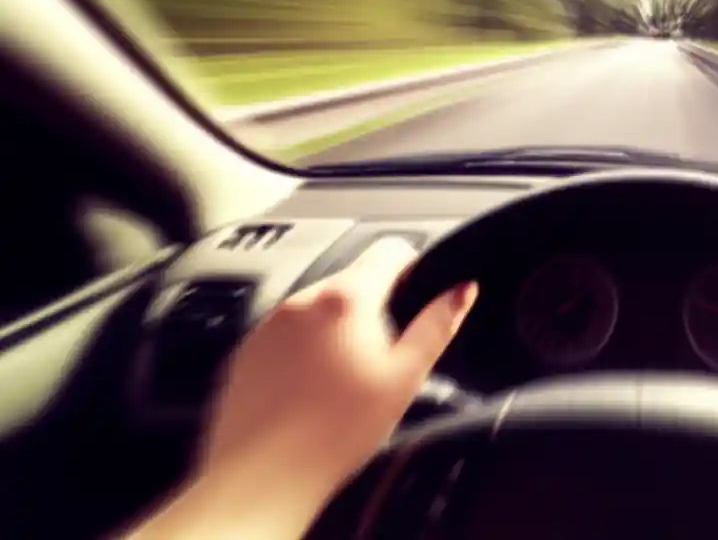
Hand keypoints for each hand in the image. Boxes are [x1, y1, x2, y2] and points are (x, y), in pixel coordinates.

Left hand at [130, 238, 476, 539]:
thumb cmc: (335, 432)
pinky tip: (312, 394)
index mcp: (346, 300)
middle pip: (353, 283)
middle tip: (382, 363)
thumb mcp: (404, 378)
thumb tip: (461, 290)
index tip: (417, 301)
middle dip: (374, 312)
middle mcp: (301, 301)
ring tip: (344, 384)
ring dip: (337, 333)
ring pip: (318, 312)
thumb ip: (436, 326)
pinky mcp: (248, 351)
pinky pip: (287, 337)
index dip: (413, 271)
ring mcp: (268, 325)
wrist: (264, 476)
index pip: (390, 250)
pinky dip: (304, 355)